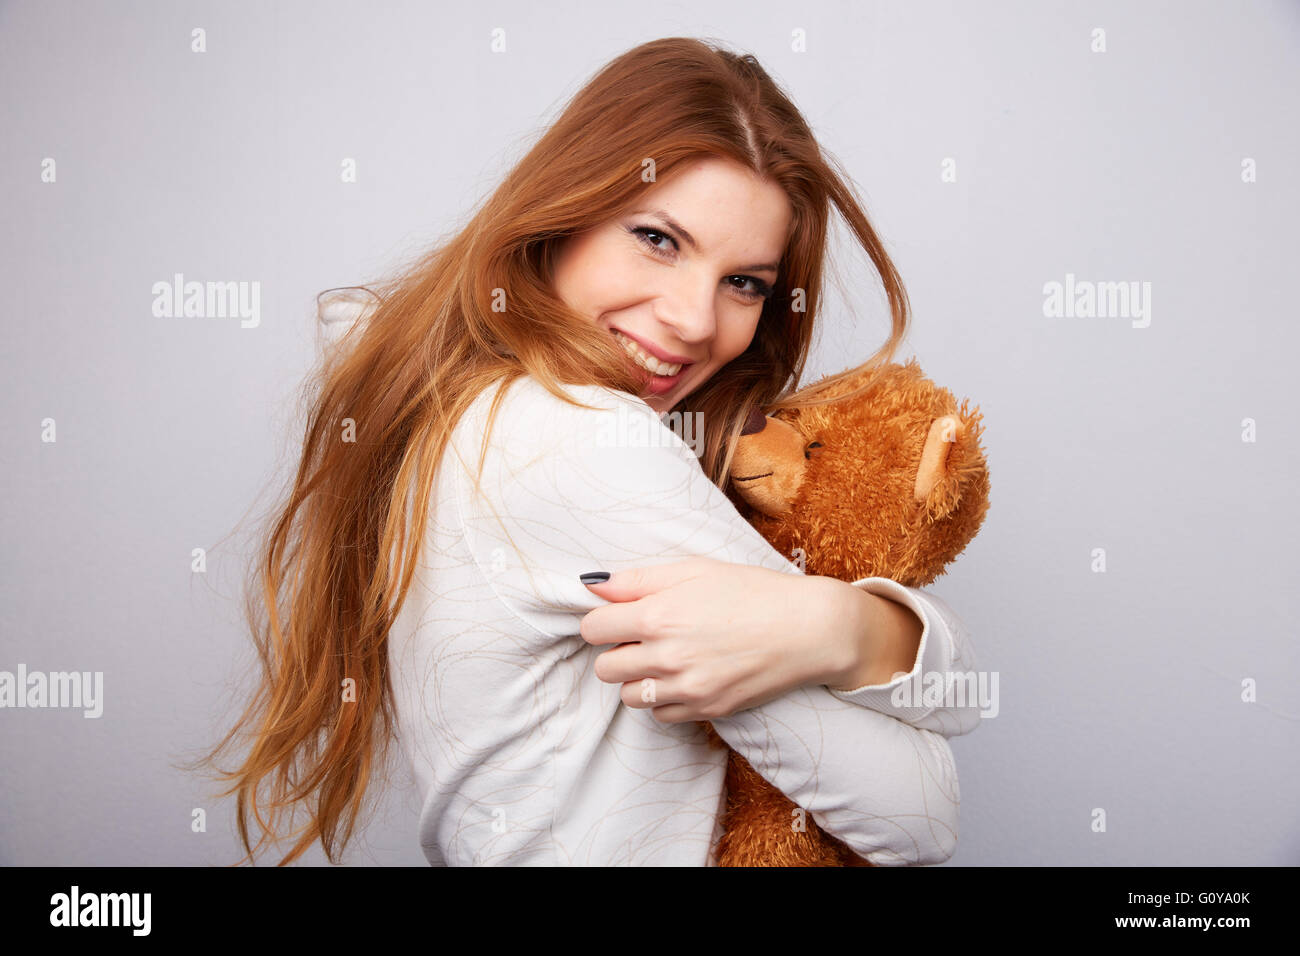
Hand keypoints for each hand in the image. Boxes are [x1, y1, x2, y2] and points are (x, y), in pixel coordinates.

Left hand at [578, 557, 850, 722]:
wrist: (809, 628)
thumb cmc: (753, 591)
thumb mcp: (695, 570)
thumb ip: (638, 579)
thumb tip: (594, 587)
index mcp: (659, 615)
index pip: (592, 629)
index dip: (603, 621)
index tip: (619, 617)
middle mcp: (667, 655)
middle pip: (604, 668)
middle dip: (617, 651)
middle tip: (644, 638)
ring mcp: (687, 688)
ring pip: (629, 696)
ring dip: (638, 678)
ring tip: (665, 659)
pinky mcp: (707, 709)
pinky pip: (660, 715)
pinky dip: (665, 700)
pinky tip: (686, 677)